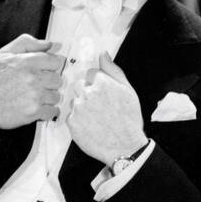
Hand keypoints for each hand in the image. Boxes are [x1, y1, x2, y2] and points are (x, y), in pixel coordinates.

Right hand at [0, 34, 64, 133]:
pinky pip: (53, 111)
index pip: (55, 61)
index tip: (44, 71)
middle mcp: (32, 78)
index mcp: (27, 62)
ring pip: (56, 95)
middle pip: (58, 79)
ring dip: (48, 98)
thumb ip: (26, 43)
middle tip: (37, 85)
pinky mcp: (34, 112)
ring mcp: (35, 95)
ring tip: (33, 97)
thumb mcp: (4, 53)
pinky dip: (47, 111)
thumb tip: (47, 44)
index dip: (50, 66)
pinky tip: (37, 108)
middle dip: (49, 83)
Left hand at [67, 52, 147, 166]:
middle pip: (79, 84)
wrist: (125, 147)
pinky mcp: (72, 123)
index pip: (91, 73)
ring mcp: (78, 108)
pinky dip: (79, 120)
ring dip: (82, 106)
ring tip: (96, 118)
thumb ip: (113, 70)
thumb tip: (102, 54)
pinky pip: (71, 115)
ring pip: (75, 100)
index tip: (104, 93)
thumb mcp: (128, 91)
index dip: (98, 83)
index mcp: (103, 83)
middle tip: (99, 106)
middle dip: (87, 92)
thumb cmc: (130, 119)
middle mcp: (88, 93)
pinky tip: (91, 126)